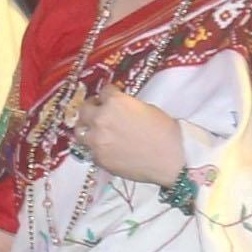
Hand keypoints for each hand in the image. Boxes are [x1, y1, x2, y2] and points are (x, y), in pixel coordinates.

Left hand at [67, 85, 184, 187]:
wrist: (170, 160)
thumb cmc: (165, 132)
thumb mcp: (146, 109)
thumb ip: (125, 106)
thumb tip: (118, 109)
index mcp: (115, 102)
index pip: (103, 91)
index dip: (108, 94)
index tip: (109, 96)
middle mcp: (100, 119)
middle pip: (84, 108)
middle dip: (92, 108)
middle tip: (98, 110)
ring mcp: (96, 140)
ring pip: (80, 131)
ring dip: (87, 128)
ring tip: (95, 130)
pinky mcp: (98, 158)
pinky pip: (90, 149)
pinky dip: (96, 147)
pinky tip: (106, 147)